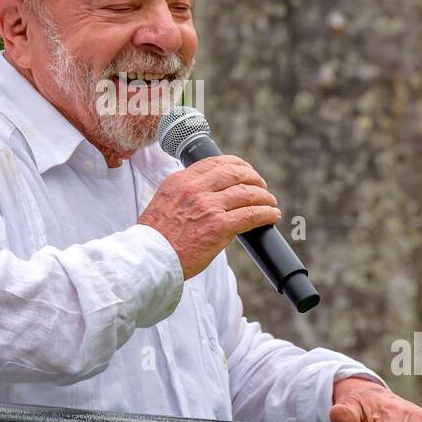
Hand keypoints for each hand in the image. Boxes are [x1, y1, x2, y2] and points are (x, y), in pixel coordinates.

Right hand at [138, 155, 280, 279]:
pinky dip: (266, 213)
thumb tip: (206, 193)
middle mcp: (195, 189)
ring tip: (270, 202)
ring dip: (264, 197)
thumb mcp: (164, 202)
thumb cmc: (156, 238)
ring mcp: (208, 207)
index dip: (236, 164)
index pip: (215, 162)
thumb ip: (183, 193)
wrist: (150, 259)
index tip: (244, 170)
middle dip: (253, 178)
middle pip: (235, 173)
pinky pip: (250, 214)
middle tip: (261, 186)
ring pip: (247, 193)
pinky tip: (272, 215)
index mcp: (180, 181)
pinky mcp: (219, 227)